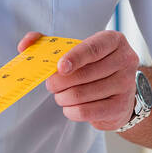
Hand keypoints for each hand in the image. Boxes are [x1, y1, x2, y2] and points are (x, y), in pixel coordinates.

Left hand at [18, 30, 139, 130]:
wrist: (121, 92)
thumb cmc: (94, 66)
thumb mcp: (77, 49)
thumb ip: (48, 43)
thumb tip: (25, 45)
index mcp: (114, 40)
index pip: (93, 49)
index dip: (75, 58)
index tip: (59, 67)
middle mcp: (125, 60)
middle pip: (85, 74)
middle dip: (60, 82)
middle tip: (51, 84)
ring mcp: (126, 85)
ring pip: (83, 94)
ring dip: (63, 97)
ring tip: (61, 95)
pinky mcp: (120, 106)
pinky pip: (87, 111)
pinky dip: (71, 111)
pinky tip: (69, 107)